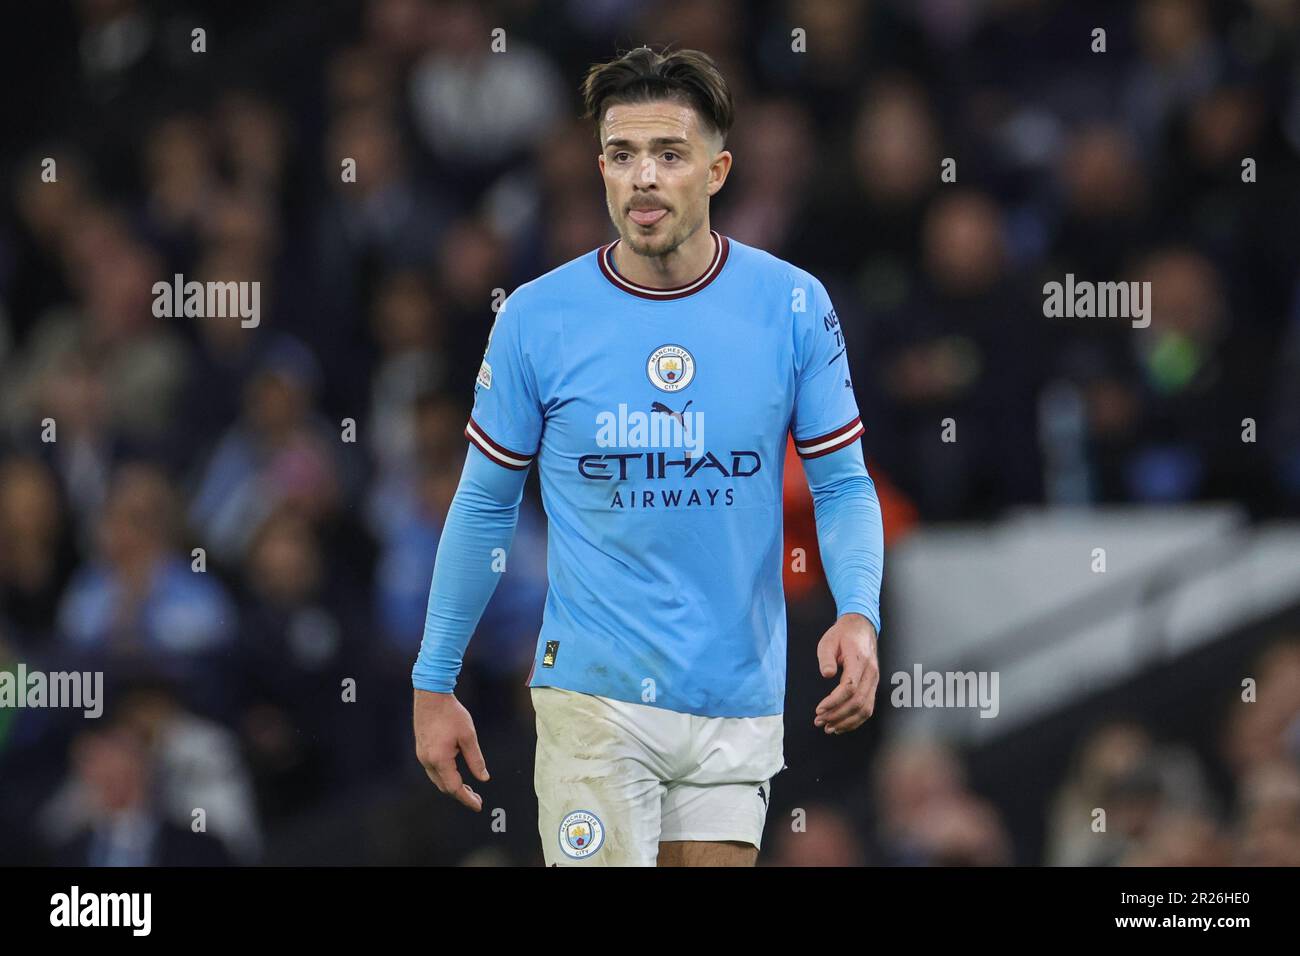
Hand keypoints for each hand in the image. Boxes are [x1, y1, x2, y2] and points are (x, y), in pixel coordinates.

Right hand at [414, 689, 489, 810]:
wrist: (431, 696)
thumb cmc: (451, 714)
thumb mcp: (468, 736)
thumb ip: (476, 760)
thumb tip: (484, 779)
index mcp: (440, 759)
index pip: (454, 787)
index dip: (467, 798)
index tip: (478, 805)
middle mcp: (428, 761)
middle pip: (444, 787)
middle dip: (461, 794)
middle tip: (477, 799)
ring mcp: (422, 756)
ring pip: (437, 779)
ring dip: (452, 786)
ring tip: (469, 789)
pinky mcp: (421, 750)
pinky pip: (433, 770)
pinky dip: (445, 776)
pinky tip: (456, 773)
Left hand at [814, 613, 879, 733]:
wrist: (861, 627)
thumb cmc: (842, 634)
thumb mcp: (828, 640)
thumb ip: (826, 657)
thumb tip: (826, 674)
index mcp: (859, 659)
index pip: (850, 686)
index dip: (834, 701)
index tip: (819, 709)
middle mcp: (871, 672)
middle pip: (858, 701)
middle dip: (837, 715)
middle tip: (819, 721)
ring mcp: (874, 680)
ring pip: (865, 708)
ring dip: (846, 721)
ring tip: (828, 728)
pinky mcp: (873, 686)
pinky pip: (868, 708)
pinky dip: (855, 720)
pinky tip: (841, 725)